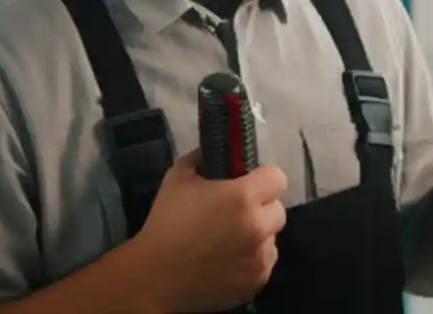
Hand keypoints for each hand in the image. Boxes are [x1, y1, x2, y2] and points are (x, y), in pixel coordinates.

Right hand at [129, 149, 286, 312]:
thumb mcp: (178, 178)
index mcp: (243, 198)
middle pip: (278, 210)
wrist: (155, 276)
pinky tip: (228, 260)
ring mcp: (260, 258)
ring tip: (230, 240)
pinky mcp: (256, 281)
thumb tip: (212, 151)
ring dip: (258, 235)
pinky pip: (265, 263)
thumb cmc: (166, 223)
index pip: (278, 178)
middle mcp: (258, 227)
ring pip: (272, 238)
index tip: (247, 183)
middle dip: (261, 208)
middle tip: (236, 213)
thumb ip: (200, 159)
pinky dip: (252, 260)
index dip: (263, 178)